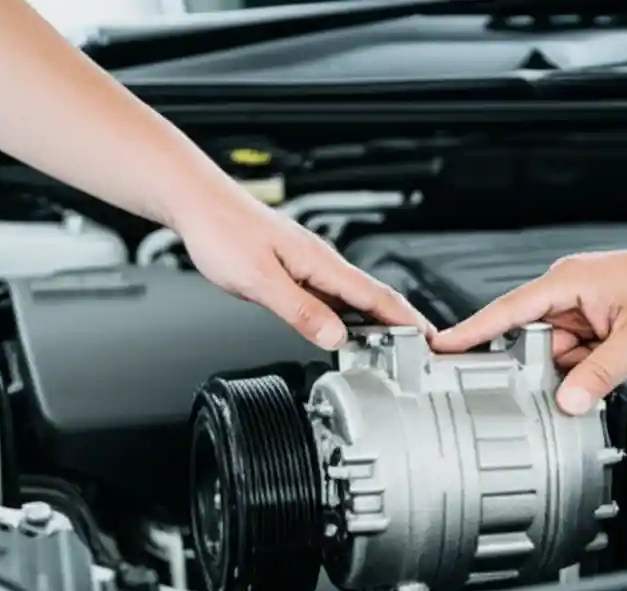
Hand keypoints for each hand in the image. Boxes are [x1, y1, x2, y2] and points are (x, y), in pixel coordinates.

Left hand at [176, 186, 433, 349]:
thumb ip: (300, 311)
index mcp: (321, 263)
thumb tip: (335, 337)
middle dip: (398, 324)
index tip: (429, 341)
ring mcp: (306, 264)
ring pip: (349, 298)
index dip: (406, 321)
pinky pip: (327, 295)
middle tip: (419, 352)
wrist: (196, 202)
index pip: (376, 296)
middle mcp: (320, 261)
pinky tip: (339, 329)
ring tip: (387, 349)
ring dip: (371, 323)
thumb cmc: (222, 230)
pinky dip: (342, 315)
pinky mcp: (291, 267)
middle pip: (371, 298)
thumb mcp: (260, 281)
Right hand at [431, 244, 626, 414]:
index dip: (471, 331)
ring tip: (609, 363)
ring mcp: (578, 309)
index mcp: (566, 283)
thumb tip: (567, 402)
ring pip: (553, 353)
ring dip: (574, 368)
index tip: (439, 347)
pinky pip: (573, 354)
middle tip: (564, 380)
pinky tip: (608, 366)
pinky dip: (586, 367)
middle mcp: (566, 293)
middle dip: (545, 365)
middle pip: (529, 340)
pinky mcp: (590, 323)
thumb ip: (599, 373)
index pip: (506, 311)